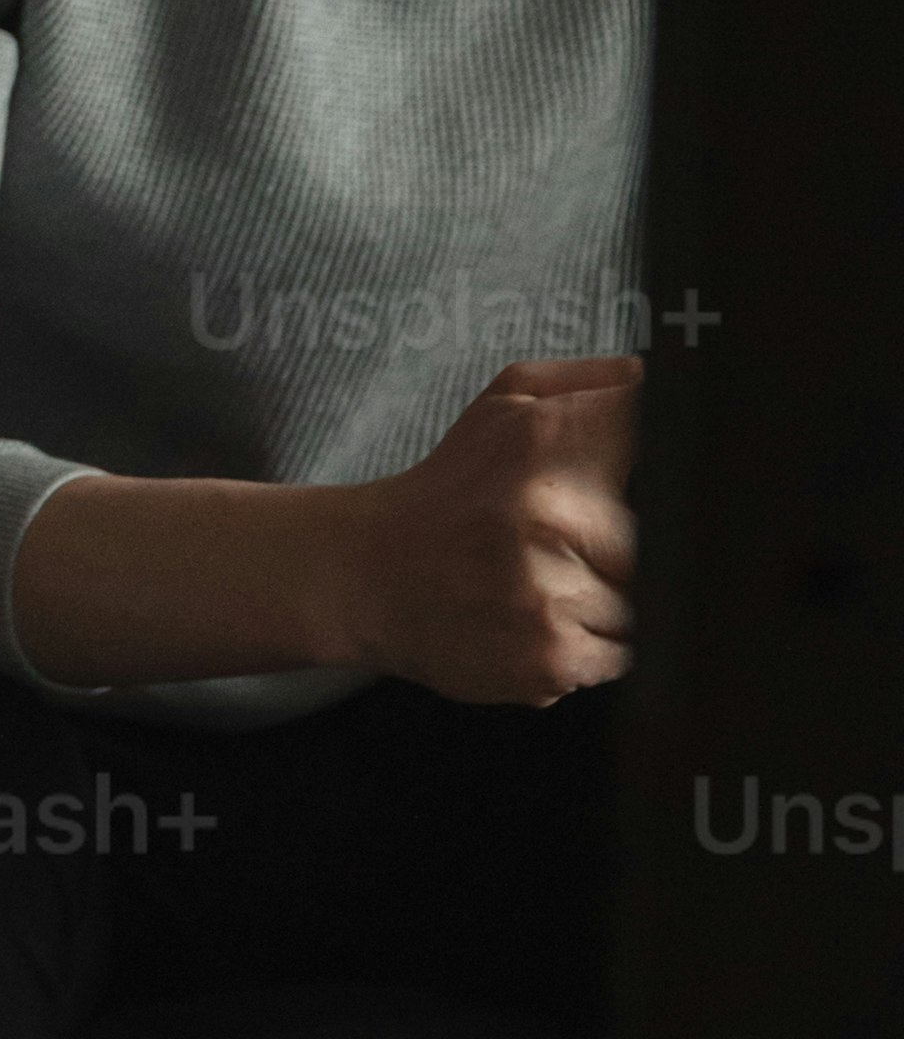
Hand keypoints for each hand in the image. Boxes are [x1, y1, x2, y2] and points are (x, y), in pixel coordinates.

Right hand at [320, 360, 636, 702]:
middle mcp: (550, 515)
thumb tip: (662, 380)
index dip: (674, 485)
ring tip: (555, 586)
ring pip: (644, 607)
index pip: (668, 459)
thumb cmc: (449, 489)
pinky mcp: (548, 658)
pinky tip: (545, 624)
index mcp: (545, 440)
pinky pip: (620, 655)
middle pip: (665, 547)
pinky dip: (593, 646)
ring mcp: (551, 594)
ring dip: (613, 602)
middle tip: (579, 547)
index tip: (645, 494)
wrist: (364, 574)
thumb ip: (592, 381)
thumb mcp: (508, 400)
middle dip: (631, 549)